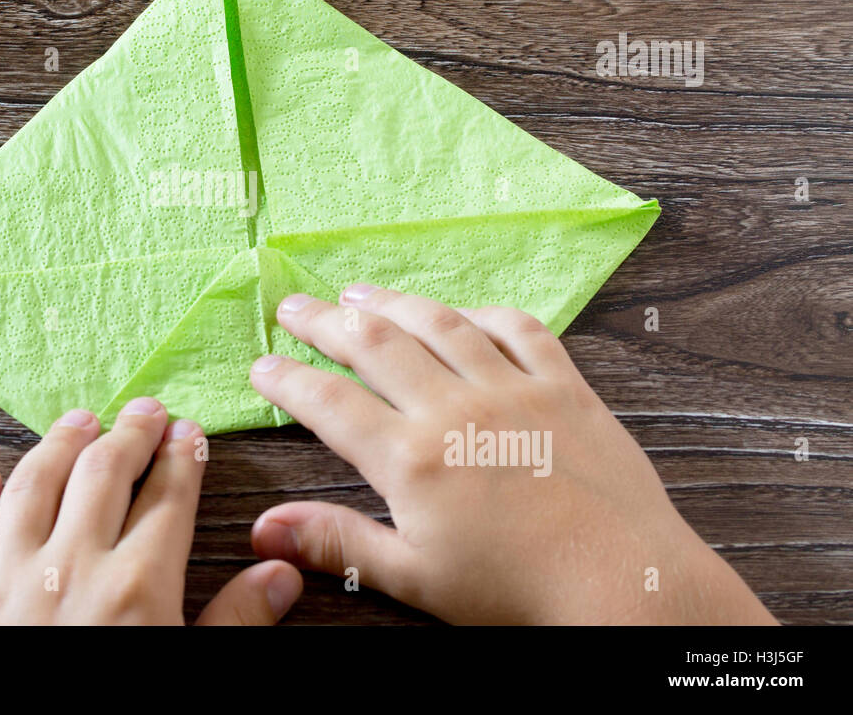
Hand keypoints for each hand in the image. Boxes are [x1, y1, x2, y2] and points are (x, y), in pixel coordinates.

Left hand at [0, 397, 302, 624]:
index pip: (167, 499)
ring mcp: (6, 582)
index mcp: (137, 587)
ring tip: (78, 421)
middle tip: (144, 410)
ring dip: (57, 445)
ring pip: (32, 486)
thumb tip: (280, 574)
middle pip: (103, 476)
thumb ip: (234, 626)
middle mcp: (71, 568)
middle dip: (128, 435)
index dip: (181, 458)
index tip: (189, 432)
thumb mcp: (190, 677)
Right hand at [248, 286, 776, 624]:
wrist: (622, 584)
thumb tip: (265, 529)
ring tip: (359, 291)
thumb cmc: (517, 592)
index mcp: (413, 459)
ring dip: (392, 303)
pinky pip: (519, 329)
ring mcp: (513, 389)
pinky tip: (463, 313)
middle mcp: (456, 409)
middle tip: (293, 305)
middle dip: (325, 322)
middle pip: (375, 346)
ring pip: (439, 326)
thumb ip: (339, 543)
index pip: (330, 404)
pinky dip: (484, 314)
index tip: (261, 365)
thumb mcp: (415, 578)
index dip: (288, 380)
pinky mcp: (564, 386)